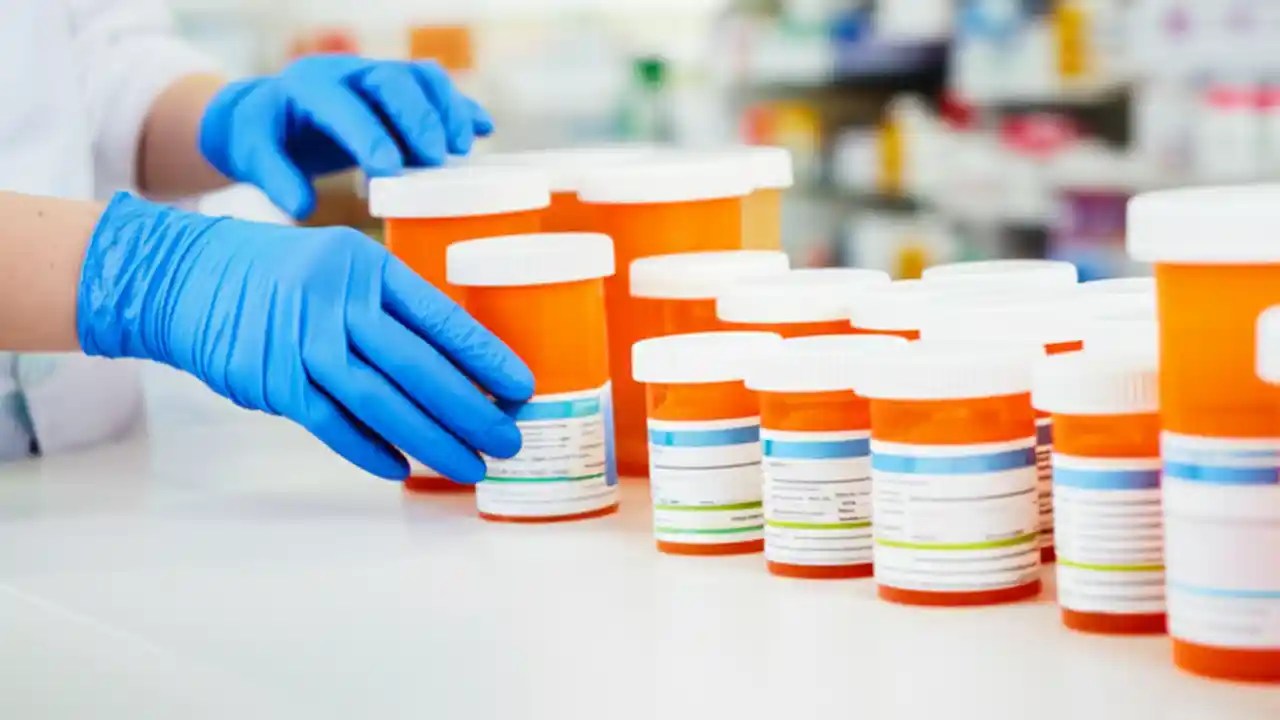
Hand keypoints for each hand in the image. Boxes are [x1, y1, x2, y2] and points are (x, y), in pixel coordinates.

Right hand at [77, 193, 532, 481]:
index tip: (523, 388)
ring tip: (471, 467)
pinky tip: (401, 469)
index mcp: (366, 267)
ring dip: (432, 440)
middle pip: (420, 367)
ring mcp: (302, 341)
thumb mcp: (336, 268)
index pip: (441, 318)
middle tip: (509, 441)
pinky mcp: (271, 379)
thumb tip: (452, 369)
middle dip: (472, 411)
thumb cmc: (274, 275)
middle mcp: (338, 301)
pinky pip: (332, 423)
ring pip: (382, 401)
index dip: (486, 357)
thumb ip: (384, 311)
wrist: (182, 276)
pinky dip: (368, 449)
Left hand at [198, 55, 493, 218]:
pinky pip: (437, 89)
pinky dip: (462, 107)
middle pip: (392, 80)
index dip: (367, 133)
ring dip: (447, 110)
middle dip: (417, 118)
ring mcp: (379, 77)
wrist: (273, 113)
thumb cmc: (265, 136)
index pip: (343, 104)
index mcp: (309, 85)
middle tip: (433, 159)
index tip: (388, 170)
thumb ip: (275, 177)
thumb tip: (301, 206)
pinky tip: (484, 129)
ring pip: (422, 78)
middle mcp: (348, 72)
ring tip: (461, 149)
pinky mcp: (402, 90)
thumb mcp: (254, 154)